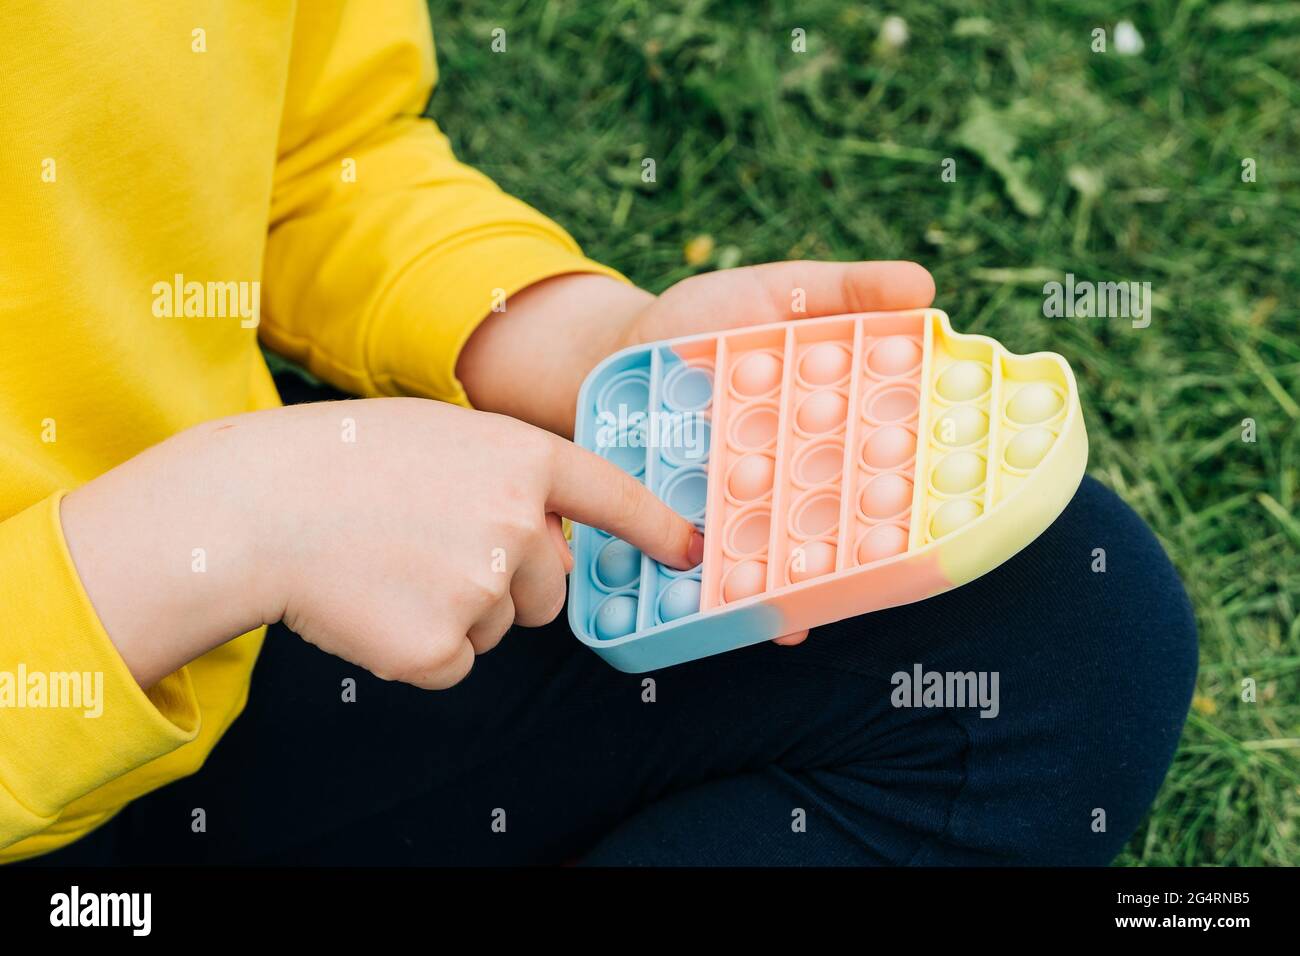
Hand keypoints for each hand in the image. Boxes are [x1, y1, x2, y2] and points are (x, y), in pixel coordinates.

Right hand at [63, 399, 701, 688]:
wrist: (254, 507)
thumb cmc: (340, 463)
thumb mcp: (439, 436)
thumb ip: (503, 475)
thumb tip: (541, 537)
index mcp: (517, 459)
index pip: (609, 494)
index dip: (656, 525)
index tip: (690, 551)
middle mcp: (514, 524)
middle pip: (549, 586)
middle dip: (507, 580)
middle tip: (431, 550)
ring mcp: (479, 588)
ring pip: (499, 626)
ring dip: (457, 610)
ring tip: (390, 566)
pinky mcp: (436, 647)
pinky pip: (454, 663)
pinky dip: (420, 647)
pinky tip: (374, 605)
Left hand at [459, 259, 934, 644]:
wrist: (618, 352)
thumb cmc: (706, 318)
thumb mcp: (778, 291)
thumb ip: (846, 290)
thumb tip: (923, 286)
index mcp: (835, 422)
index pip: (889, 455)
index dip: (918, 475)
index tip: (945, 488)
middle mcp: (803, 474)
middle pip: (848, 517)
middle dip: (868, 544)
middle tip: (884, 559)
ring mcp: (752, 506)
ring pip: (793, 553)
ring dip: (810, 582)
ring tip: (818, 607)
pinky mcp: (701, 527)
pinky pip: (726, 569)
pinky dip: (742, 593)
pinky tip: (756, 616)